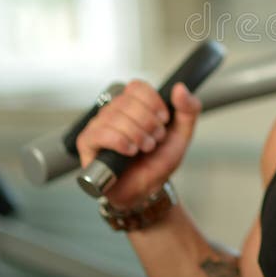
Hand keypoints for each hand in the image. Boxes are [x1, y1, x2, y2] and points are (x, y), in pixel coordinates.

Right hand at [76, 80, 201, 207]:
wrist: (147, 189)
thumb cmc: (159, 161)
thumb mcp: (182, 134)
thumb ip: (188, 109)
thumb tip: (179, 88)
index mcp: (133, 105)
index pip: (136, 87)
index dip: (153, 102)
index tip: (164, 119)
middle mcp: (113, 112)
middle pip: (126, 101)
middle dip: (148, 122)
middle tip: (155, 139)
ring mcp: (98, 126)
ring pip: (114, 116)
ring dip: (137, 134)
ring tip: (144, 148)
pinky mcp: (87, 144)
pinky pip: (100, 133)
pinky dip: (120, 141)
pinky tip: (130, 151)